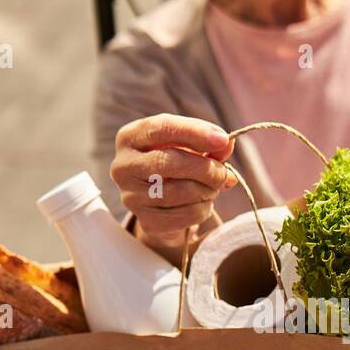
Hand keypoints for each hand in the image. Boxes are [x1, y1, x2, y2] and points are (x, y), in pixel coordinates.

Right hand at [111, 114, 236, 248]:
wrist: (159, 203)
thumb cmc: (174, 164)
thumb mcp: (189, 147)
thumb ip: (208, 144)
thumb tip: (226, 145)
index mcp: (129, 137)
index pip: (162, 128)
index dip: (195, 132)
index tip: (223, 140)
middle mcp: (123, 166)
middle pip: (170, 162)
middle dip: (206, 167)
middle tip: (224, 173)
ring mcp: (131, 196)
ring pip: (181, 191)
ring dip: (208, 189)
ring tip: (213, 187)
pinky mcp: (146, 220)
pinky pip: (186, 214)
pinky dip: (204, 208)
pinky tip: (202, 202)